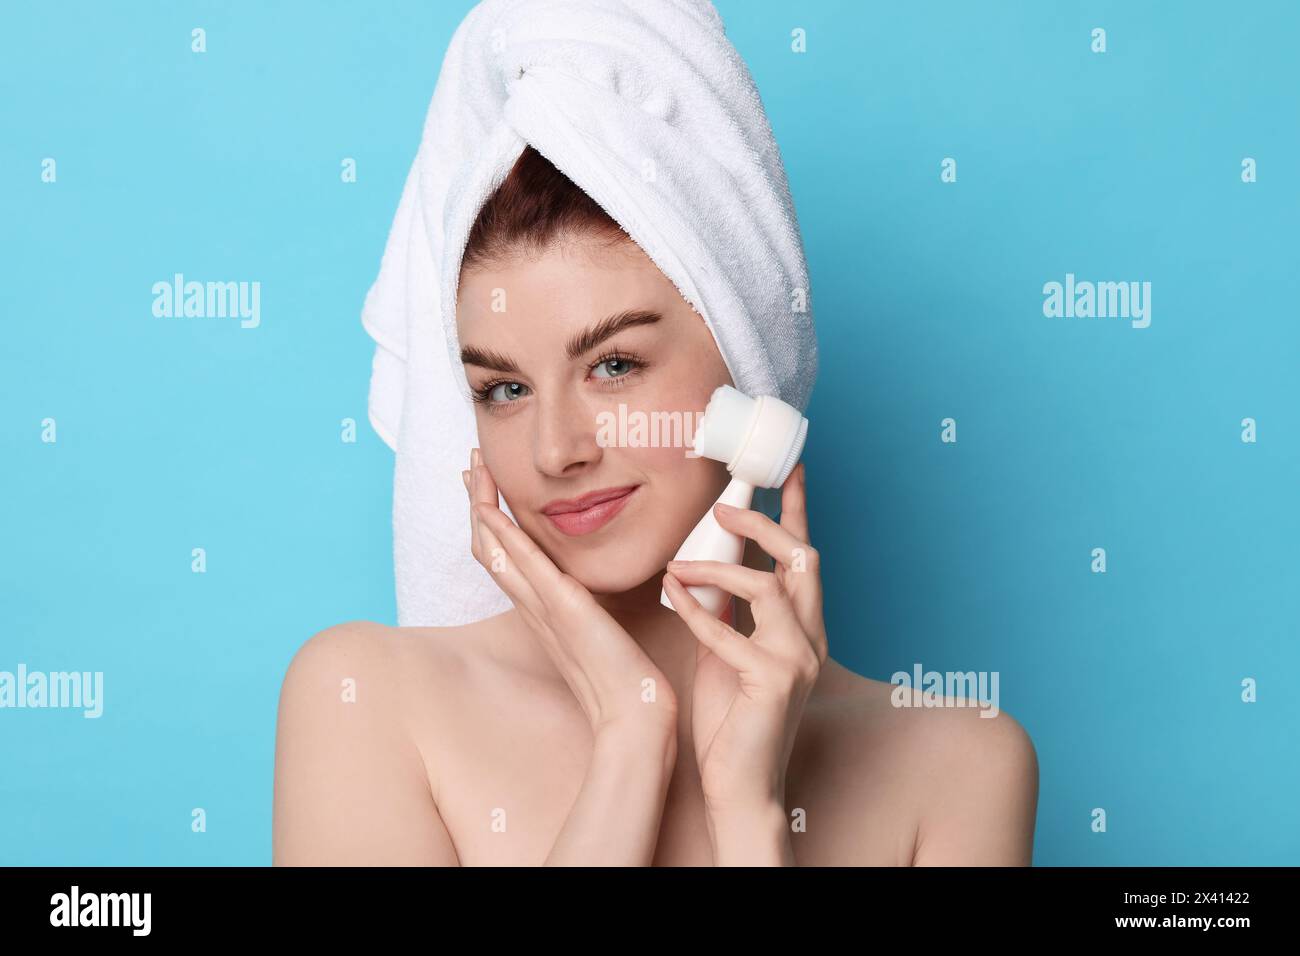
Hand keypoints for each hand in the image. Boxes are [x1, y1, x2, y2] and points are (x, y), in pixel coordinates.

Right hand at [463, 448, 678, 740]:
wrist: (632, 714)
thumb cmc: (624, 680)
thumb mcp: (602, 633)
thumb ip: (590, 610)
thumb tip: (592, 594)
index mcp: (541, 610)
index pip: (505, 556)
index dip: (490, 520)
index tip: (485, 487)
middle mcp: (533, 607)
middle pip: (489, 547)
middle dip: (478, 502)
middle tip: (469, 464)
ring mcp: (544, 607)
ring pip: (497, 550)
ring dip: (482, 507)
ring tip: (474, 470)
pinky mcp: (564, 609)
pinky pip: (526, 567)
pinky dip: (505, 537)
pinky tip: (492, 510)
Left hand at [661, 461, 826, 811]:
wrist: (743, 785)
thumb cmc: (734, 720)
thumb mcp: (729, 652)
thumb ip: (727, 611)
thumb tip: (705, 568)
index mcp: (804, 628)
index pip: (803, 558)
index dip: (798, 511)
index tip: (789, 468)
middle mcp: (811, 639)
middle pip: (801, 559)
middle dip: (765, 523)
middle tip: (722, 507)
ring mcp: (798, 660)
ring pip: (770, 587)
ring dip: (720, 567)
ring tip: (679, 563)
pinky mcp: (774, 682)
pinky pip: (732, 633)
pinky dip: (698, 610)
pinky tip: (672, 594)